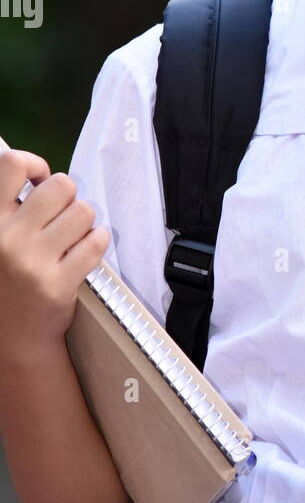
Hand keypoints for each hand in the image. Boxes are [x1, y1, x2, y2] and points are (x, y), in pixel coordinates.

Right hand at [0, 150, 110, 363]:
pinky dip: (98, 241)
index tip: (41, 181)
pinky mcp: (58, 284)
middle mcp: (6, 238)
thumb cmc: (6, 279)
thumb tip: (37, 171)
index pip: (12, 164)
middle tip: (64, 214)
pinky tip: (87, 249)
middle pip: (61, 185)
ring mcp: (32, 262)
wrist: (11, 338)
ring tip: (75, 235)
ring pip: (83, 212)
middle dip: (69, 197)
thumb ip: (9, 208)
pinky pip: (96, 242)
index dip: (35, 165)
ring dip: (85, 221)